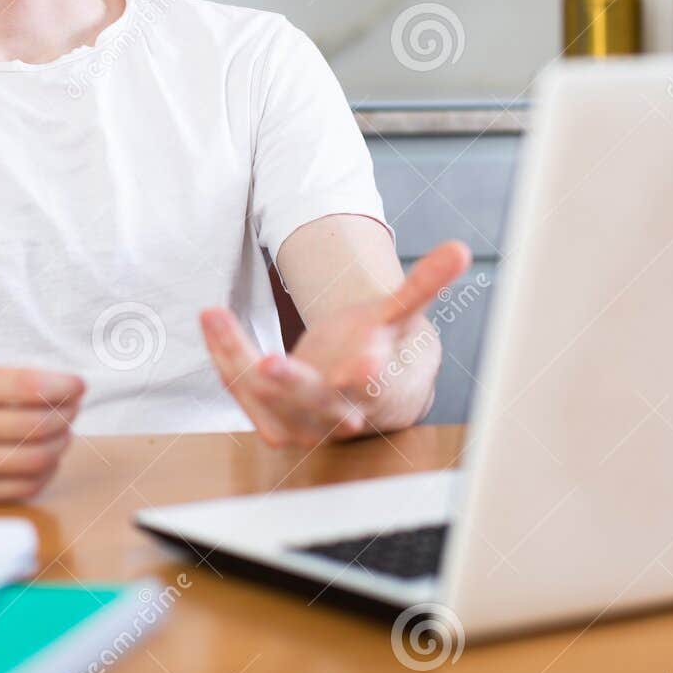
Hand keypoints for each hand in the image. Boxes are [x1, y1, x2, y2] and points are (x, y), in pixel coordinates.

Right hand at [0, 290, 83, 502]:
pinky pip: (21, 488)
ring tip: (64, 428)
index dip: (64, 386)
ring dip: (61, 443)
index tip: (78, 384)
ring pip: (34, 460)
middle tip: (74, 406)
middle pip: (37, 425)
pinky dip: (45, 472)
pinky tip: (46, 455)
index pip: (29, 387)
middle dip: (66, 414)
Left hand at [200, 239, 472, 446]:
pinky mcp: (274, 423)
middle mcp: (338, 415)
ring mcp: (303, 424)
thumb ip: (424, 285)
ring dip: (237, 356)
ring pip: (265, 395)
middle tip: (269, 365)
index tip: (361, 365)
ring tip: (215, 315)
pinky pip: (242, 391)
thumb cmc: (384, 351)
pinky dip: (226, 356)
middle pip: (314, 403)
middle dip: (292, 385)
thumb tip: (459, 249)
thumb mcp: (400, 317)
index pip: (371, 390)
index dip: (365, 379)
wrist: (369, 401)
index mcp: (374, 392)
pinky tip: (213, 322)